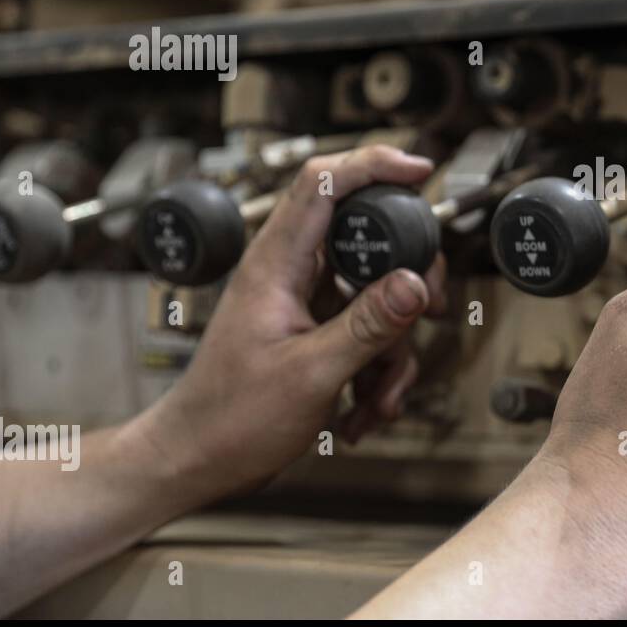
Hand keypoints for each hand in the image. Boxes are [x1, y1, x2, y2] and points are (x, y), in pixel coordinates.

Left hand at [138, 145, 445, 501]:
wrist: (196, 461)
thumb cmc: (228, 419)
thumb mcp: (311, 373)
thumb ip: (369, 325)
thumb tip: (416, 282)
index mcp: (276, 264)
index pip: (323, 182)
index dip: (372, 164)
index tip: (418, 170)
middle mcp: (291, 273)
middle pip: (369, 239)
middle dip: (408, 280)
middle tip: (429, 308)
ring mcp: (306, 303)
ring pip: (378, 297)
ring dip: (393, 351)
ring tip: (379, 398)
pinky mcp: (317, 332)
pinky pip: (370, 333)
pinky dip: (379, 372)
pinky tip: (363, 412)